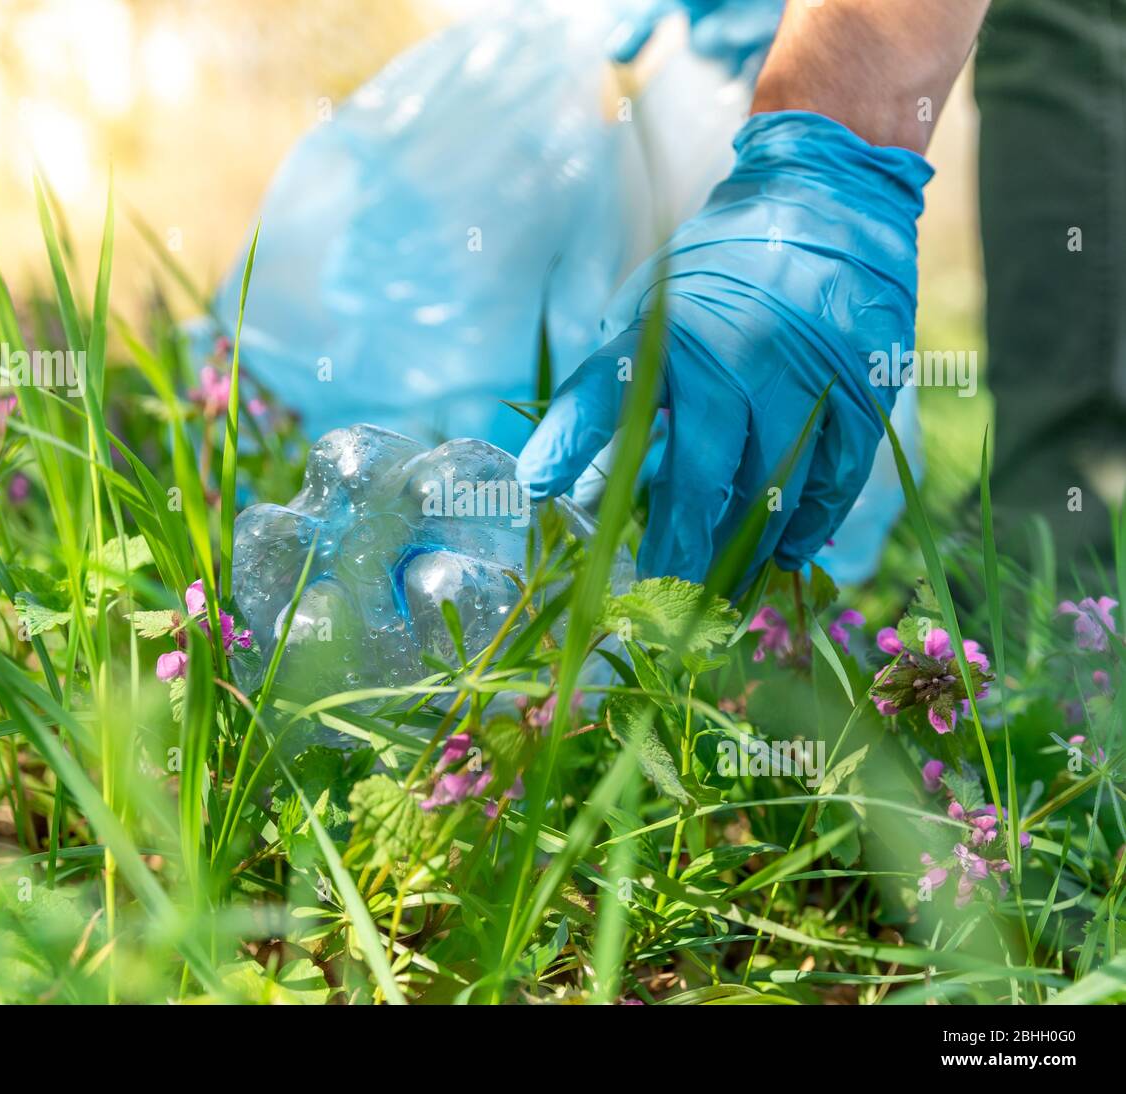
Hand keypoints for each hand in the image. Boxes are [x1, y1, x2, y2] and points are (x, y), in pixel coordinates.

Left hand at [516, 110, 931, 581]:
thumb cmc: (721, 266)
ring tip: (723, 599)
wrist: (827, 196)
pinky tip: (788, 555)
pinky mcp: (860, 388)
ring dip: (748, 550)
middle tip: (666, 603)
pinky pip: (834, 477)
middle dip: (681, 546)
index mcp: (674, 333)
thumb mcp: (649, 308)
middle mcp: (737, 356)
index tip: (555, 511)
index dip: (582, 461)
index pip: (616, 410)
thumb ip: (610, 388)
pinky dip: (810, 523)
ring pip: (774, 489)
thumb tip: (559, 482)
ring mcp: (805, 375)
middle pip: (705, 475)